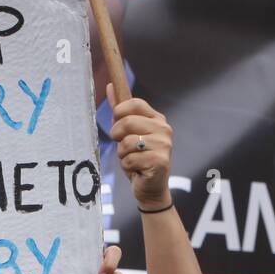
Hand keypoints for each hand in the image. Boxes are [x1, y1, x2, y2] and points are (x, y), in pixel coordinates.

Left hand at [107, 89, 172, 207]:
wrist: (150, 187)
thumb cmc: (138, 158)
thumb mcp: (126, 133)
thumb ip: (120, 111)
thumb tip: (110, 85)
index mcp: (156, 119)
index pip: (133, 103)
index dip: (119, 112)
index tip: (117, 123)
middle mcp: (164, 129)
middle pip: (127, 122)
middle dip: (117, 136)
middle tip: (122, 147)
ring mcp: (164, 145)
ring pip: (126, 143)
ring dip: (123, 155)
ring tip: (132, 159)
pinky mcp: (160, 161)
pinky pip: (130, 159)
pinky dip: (128, 166)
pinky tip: (138, 169)